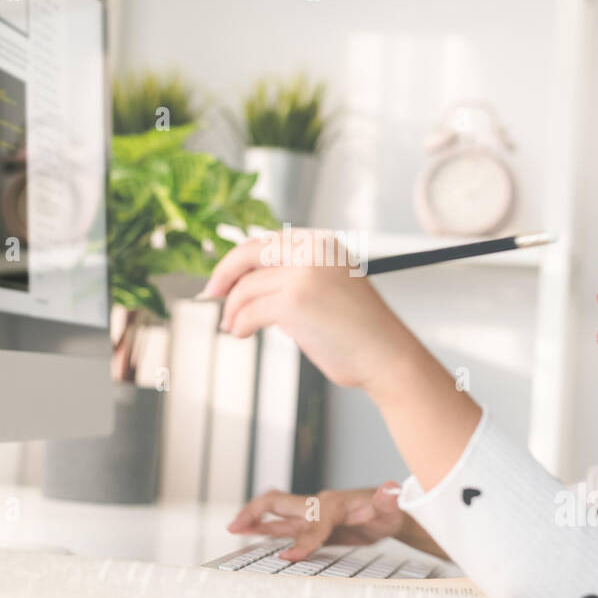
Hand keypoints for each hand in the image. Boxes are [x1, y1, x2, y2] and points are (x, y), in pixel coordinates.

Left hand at [199, 227, 418, 397]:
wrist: (385, 355)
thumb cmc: (359, 330)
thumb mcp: (327, 287)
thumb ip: (293, 277)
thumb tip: (247, 283)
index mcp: (321, 243)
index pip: (266, 242)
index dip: (238, 260)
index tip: (223, 278)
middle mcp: (312, 250)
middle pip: (248, 254)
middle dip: (224, 275)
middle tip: (211, 295)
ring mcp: (302, 274)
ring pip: (246, 288)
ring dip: (233, 310)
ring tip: (233, 326)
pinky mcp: (293, 301)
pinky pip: (249, 311)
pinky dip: (239, 324)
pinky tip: (241, 333)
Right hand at [226, 483, 406, 560]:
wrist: (392, 512)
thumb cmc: (391, 510)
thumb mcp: (391, 508)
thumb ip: (388, 501)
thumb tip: (391, 491)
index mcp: (333, 503)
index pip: (313, 521)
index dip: (303, 540)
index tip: (288, 557)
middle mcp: (317, 505)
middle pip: (279, 503)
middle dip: (255, 513)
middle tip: (233, 527)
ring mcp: (312, 515)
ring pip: (277, 516)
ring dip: (255, 522)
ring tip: (233, 530)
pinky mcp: (312, 527)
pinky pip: (285, 528)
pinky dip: (267, 531)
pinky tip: (254, 537)